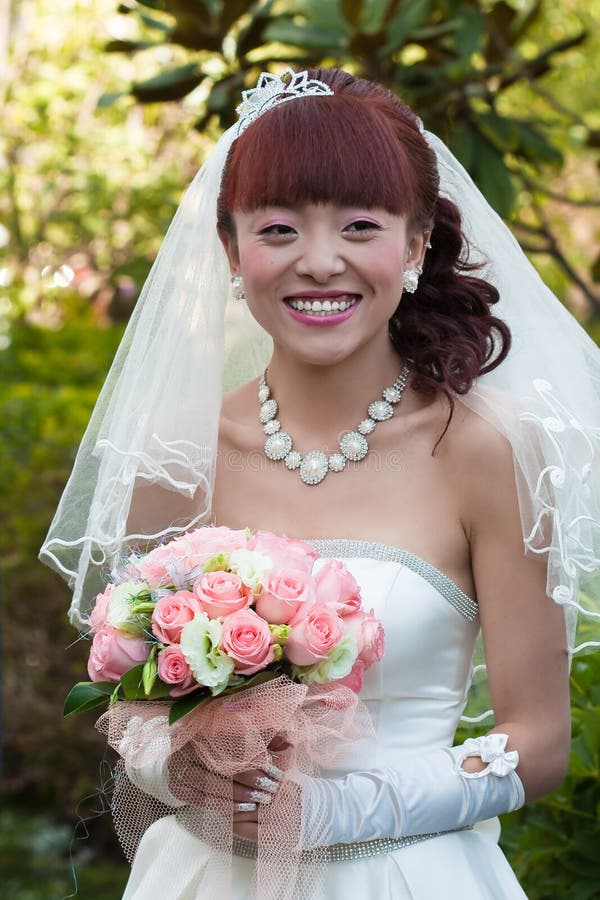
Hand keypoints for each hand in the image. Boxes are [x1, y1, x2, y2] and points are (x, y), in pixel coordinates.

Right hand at [167, 738, 288, 841]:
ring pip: (208, 783)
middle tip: (270, 789)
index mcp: (204, 724)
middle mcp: (187, 742)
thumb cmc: (226, 744)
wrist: (191, 756)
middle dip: (248, 778)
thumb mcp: (247, 734)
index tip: (274, 769)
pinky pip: (200, 799)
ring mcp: (178, 764)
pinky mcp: (176, 786)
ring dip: (236, 795)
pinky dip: (222, 805)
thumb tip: (284, 742)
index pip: (229, 741)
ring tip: (259, 801)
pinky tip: (242, 808)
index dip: (252, 755)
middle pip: (219, 762)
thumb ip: (264, 735)